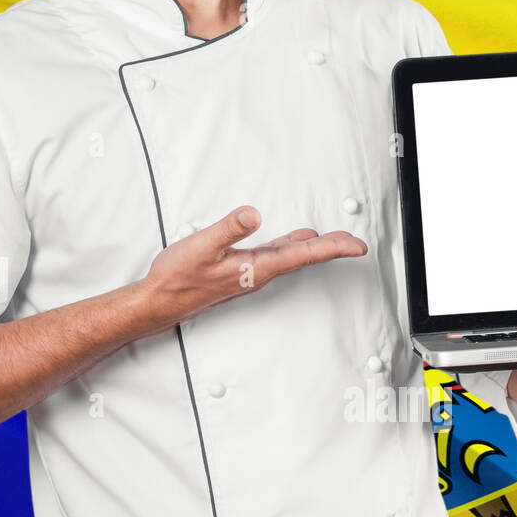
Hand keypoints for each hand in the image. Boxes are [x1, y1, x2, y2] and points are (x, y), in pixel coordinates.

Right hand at [140, 205, 366, 325]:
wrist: (160, 301)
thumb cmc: (178, 278)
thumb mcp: (202, 247)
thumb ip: (228, 229)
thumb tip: (253, 214)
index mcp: (257, 267)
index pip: (304, 255)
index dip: (334, 248)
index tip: (357, 246)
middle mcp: (259, 272)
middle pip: (304, 257)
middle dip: (332, 248)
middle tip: (355, 242)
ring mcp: (250, 272)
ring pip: (291, 257)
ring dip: (314, 248)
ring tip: (335, 239)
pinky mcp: (240, 269)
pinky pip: (275, 256)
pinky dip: (291, 246)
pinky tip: (295, 240)